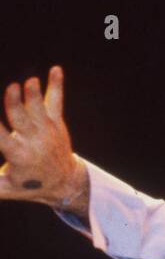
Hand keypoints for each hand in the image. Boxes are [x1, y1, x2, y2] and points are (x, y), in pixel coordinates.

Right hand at [0, 66, 85, 206]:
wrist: (65, 183)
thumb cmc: (29, 185)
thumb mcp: (7, 188)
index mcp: (18, 155)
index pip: (0, 138)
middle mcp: (33, 141)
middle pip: (22, 119)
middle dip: (16, 104)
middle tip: (12, 88)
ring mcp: (46, 130)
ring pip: (40, 109)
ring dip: (35, 95)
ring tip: (32, 82)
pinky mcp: (56, 121)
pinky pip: (56, 101)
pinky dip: (56, 85)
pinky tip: (56, 70)